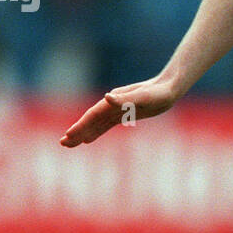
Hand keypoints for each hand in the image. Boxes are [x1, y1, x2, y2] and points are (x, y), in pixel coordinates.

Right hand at [60, 77, 178, 146]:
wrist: (169, 88)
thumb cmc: (158, 93)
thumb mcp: (144, 97)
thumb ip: (125, 98)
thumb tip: (107, 97)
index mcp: (114, 101)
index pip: (93, 115)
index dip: (81, 125)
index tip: (69, 136)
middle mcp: (112, 105)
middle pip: (91, 120)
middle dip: (77, 132)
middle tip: (63, 144)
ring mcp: (117, 110)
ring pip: (96, 124)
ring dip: (83, 133)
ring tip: (69, 144)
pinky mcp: (124, 114)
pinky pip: (105, 125)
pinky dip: (96, 132)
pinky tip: (88, 139)